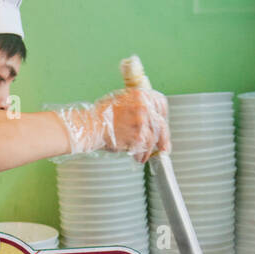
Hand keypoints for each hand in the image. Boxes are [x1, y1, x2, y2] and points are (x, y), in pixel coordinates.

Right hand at [54, 89, 169, 162]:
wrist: (90, 125)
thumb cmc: (100, 115)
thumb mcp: (120, 101)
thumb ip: (135, 105)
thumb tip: (147, 117)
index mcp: (141, 94)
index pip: (161, 104)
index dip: (163, 117)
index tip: (162, 126)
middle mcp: (144, 106)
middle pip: (161, 124)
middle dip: (163, 139)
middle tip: (164, 148)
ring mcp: (142, 122)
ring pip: (154, 139)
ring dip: (150, 150)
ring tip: (144, 156)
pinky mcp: (137, 137)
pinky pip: (145, 148)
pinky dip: (142, 155)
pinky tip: (138, 158)